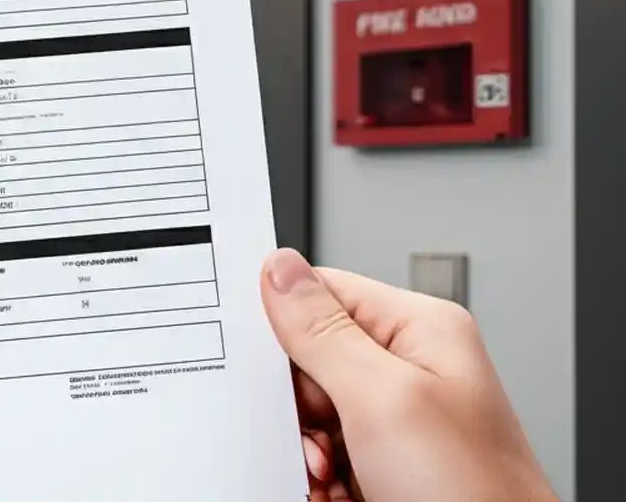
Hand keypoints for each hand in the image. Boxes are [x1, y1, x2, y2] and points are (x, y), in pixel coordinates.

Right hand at [262, 250, 557, 501]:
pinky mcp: (382, 462)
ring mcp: (394, 420)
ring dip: (305, 449)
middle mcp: (408, 368)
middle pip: (308, 359)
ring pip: (306, 414)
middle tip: (318, 436)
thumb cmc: (475, 494)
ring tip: (334, 475)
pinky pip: (320, 454)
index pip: (322, 292)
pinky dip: (317, 479)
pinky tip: (338, 493)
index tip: (272, 367)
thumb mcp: (384, 399)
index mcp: (420, 329)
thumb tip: (281, 268)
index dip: (284, 326)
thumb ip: (325, 332)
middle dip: (298, 406)